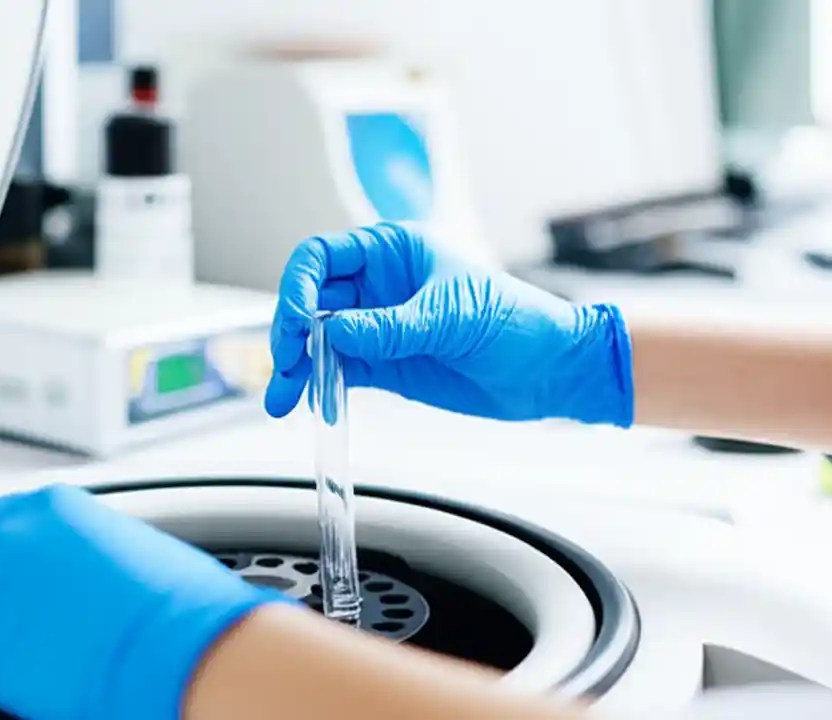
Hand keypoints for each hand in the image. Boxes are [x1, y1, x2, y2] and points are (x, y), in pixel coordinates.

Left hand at [0, 485, 285, 719]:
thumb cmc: (177, 604)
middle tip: (27, 610)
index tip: (39, 574)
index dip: (26, 552)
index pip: (14, 518)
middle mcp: (10, 533)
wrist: (170, 651)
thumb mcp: (140, 553)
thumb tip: (99, 574)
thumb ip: (99, 552)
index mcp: (53, 507)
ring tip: (5, 638)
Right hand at [265, 223, 632, 425]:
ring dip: (296, 367)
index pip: (323, 257)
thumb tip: (335, 333)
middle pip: (311, 300)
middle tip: (286, 362)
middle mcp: (377, 285)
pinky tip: (309, 403)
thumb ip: (390, 326)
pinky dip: (320, 386)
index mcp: (392, 250)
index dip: (300, 286)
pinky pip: (339, 371)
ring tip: (281, 399)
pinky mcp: (384, 365)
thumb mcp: (451, 316)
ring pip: (318, 341)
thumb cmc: (516, 319)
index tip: (299, 322)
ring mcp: (377, 326)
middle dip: (290, 331)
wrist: (550, 370)